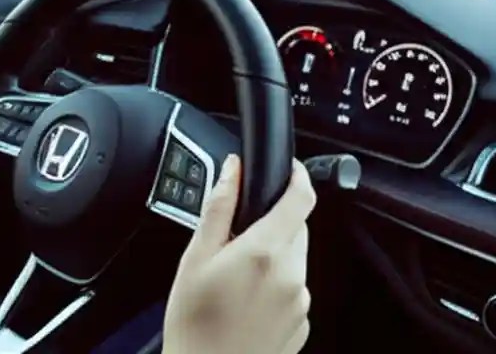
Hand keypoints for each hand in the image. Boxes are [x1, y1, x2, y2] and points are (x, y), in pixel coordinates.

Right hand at [163, 155, 316, 353]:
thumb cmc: (194, 326)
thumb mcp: (196, 259)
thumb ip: (219, 208)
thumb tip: (233, 170)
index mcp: (266, 252)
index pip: (302, 198)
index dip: (298, 177)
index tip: (289, 170)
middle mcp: (292, 275)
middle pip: (297, 229)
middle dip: (274, 225)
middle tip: (238, 243)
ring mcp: (301, 302)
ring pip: (296, 260)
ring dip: (274, 259)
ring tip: (237, 282)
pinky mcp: (302, 324)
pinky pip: (294, 290)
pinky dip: (277, 288)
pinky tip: (247, 305)